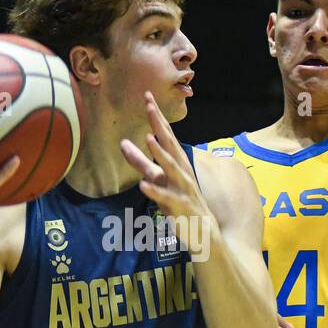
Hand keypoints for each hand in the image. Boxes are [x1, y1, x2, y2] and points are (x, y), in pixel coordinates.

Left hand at [120, 92, 215, 256]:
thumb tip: (122, 143)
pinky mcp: (180, 206)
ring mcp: (183, 188)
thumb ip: (140, 162)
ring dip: (160, 153)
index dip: (156, 116)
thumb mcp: (157, 178)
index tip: (147, 96)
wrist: (204, 231)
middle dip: (159, 124)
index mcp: (177, 162)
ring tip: (148, 138)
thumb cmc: (180, 201)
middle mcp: (181, 170)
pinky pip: (166, 198)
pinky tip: (143, 185)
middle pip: (170, 144)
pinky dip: (155, 191)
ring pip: (171, 168)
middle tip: (149, 105)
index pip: (165, 134)